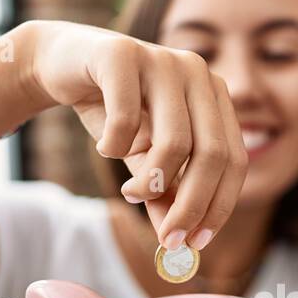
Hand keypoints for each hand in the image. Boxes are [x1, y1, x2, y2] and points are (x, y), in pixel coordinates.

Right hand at [28, 20, 246, 249]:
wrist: (62, 62)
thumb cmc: (112, 110)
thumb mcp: (143, 157)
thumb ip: (164, 190)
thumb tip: (177, 239)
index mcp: (214, 96)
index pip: (235, 159)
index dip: (220, 205)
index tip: (197, 243)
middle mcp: (197, 72)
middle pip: (212, 154)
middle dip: (191, 207)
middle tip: (168, 239)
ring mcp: (163, 59)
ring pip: (175, 142)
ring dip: (150, 183)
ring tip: (129, 193)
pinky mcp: (122, 54)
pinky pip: (127, 121)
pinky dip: (114, 148)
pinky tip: (104, 148)